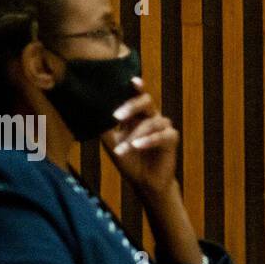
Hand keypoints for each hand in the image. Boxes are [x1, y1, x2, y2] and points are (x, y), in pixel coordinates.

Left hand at [101, 76, 179, 198]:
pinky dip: (149, 140)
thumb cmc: (130, 160)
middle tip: (117, 117)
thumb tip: (92, 115)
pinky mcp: (171, 139)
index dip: (137, 88)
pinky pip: (162, 135)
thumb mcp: (113, 144)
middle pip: (147, 102)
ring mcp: (163, 127)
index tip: (132, 81)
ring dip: (135, 135)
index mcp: (138, 116)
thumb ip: (106, 129)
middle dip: (132, 106)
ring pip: (152, 122)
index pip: (137, 97)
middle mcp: (152, 117)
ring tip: (123, 149)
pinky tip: (137, 146)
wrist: (145, 182)